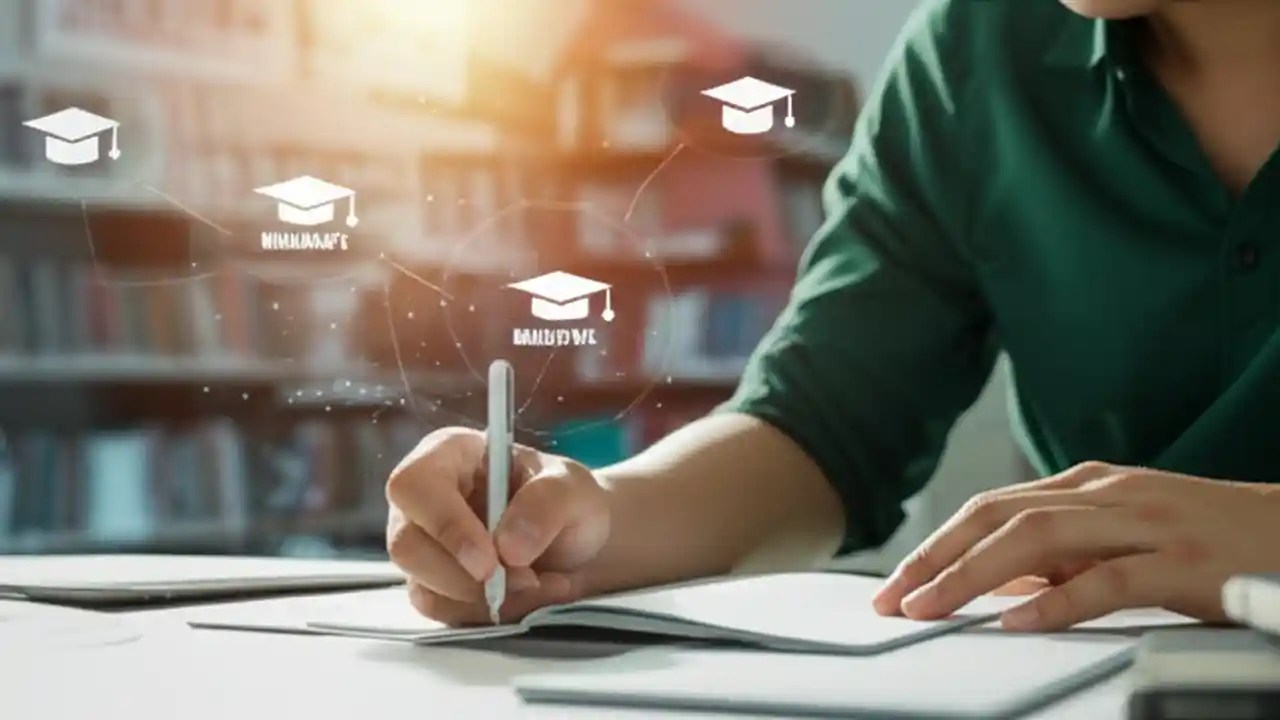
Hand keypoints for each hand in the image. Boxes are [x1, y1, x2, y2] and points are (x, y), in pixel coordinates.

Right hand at [385, 427, 610, 624]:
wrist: (583, 548)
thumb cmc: (570, 503)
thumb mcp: (575, 488)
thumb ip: (546, 503)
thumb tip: (507, 546)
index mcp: (448, 454)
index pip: (414, 484)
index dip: (445, 524)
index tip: (490, 559)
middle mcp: (425, 500)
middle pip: (406, 545)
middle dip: (466, 576)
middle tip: (525, 579)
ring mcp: (425, 546)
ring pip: (422, 585)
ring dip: (483, 599)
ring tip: (540, 585)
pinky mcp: (436, 587)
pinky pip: (442, 612)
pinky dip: (486, 614)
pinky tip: (526, 599)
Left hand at [871, 462, 1279, 630]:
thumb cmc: (1211, 539)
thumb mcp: (1125, 536)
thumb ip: (1065, 555)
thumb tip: (998, 583)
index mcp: (1089, 485)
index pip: (990, 509)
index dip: (935, 544)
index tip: (895, 582)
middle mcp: (1108, 493)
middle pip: (998, 517)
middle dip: (936, 558)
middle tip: (893, 598)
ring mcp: (1146, 522)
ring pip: (1039, 539)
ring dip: (973, 575)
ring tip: (931, 608)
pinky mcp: (1185, 560)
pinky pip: (1111, 579)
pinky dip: (1059, 601)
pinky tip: (1018, 622)